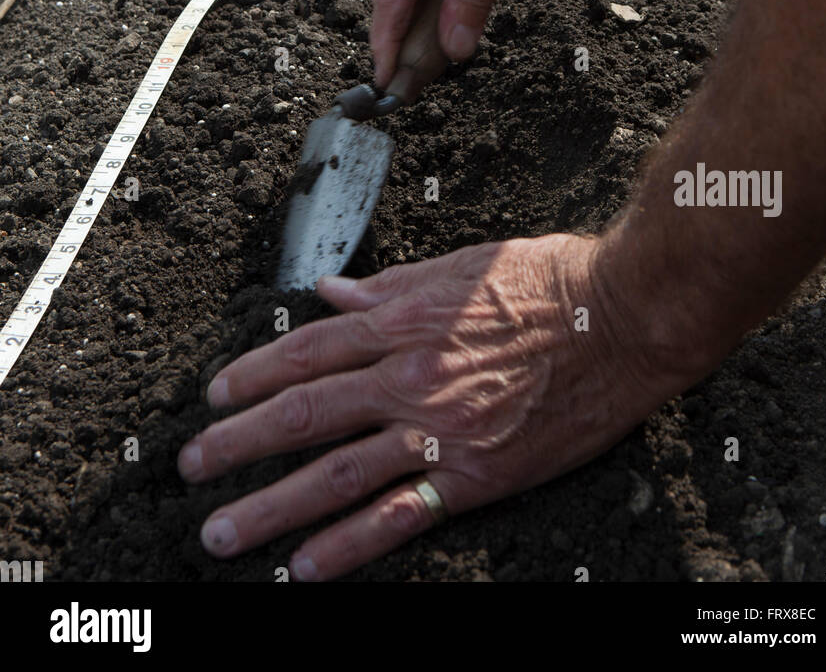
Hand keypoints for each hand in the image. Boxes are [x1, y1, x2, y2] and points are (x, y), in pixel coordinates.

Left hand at [177, 234, 694, 580]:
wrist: (626, 315)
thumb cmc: (551, 278)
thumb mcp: (462, 264)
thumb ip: (390, 284)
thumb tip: (331, 292)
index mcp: (404, 317)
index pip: (308, 350)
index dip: (253, 375)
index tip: (215, 396)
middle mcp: (410, 374)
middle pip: (305, 412)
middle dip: (240, 443)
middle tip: (192, 469)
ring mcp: (441, 428)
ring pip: (338, 472)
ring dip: (273, 505)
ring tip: (223, 532)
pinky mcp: (476, 472)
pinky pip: (401, 514)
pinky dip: (350, 543)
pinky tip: (307, 567)